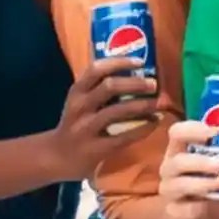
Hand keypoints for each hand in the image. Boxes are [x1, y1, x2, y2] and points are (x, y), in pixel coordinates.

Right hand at [49, 57, 159, 178]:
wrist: (58, 156)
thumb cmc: (77, 123)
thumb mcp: (82, 102)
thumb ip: (101, 89)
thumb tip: (139, 75)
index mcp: (77, 91)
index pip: (96, 69)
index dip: (119, 62)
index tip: (140, 62)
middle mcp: (80, 107)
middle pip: (109, 87)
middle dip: (135, 83)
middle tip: (154, 84)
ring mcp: (87, 128)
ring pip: (117, 111)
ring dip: (143, 105)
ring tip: (160, 103)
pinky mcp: (97, 148)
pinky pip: (124, 136)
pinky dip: (143, 128)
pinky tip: (155, 122)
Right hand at [157, 120, 218, 218]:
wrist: (202, 217)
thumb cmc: (213, 184)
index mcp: (181, 149)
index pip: (177, 132)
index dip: (193, 129)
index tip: (215, 132)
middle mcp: (171, 168)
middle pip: (178, 160)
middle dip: (201, 161)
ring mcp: (170, 190)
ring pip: (178, 184)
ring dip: (202, 182)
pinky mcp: (174, 211)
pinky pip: (181, 209)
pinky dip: (195, 207)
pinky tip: (207, 205)